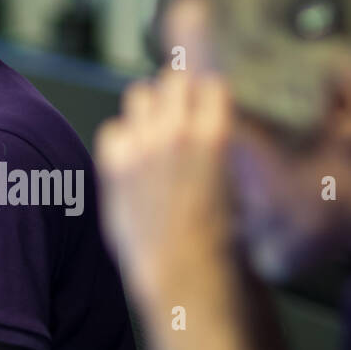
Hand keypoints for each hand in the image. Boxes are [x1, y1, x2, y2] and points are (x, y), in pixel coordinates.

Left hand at [95, 73, 238, 302]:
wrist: (183, 270)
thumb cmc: (217, 241)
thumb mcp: (238, 185)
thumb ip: (219, 149)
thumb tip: (212, 131)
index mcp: (216, 135)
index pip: (211, 83)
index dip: (207, 94)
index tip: (205, 105)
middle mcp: (178, 132)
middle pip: (173, 79)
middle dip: (176, 93)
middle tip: (177, 114)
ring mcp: (143, 145)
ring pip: (139, 94)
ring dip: (147, 108)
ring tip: (152, 132)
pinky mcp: (115, 164)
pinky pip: (112, 129)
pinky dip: (120, 139)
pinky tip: (131, 159)